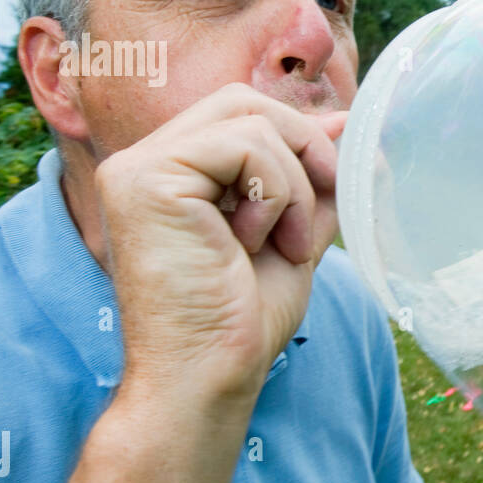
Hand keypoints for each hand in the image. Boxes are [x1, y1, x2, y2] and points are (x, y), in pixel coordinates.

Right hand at [95, 84, 345, 402]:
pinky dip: (274, 194)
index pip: (241, 113)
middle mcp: (143, 161)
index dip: (300, 134)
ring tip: (283, 244)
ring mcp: (137, 168)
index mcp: (171, 173)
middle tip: (326, 203)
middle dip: (304, 145)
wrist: (207, 380)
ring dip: (294, 185)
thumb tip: (345, 120)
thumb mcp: (293, 231)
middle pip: (243, 102)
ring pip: (251, 121)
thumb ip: (310, 175)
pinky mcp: (145, 180)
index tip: (338, 179)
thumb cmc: (242, 321)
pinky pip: (244, 146)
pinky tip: (254, 244)